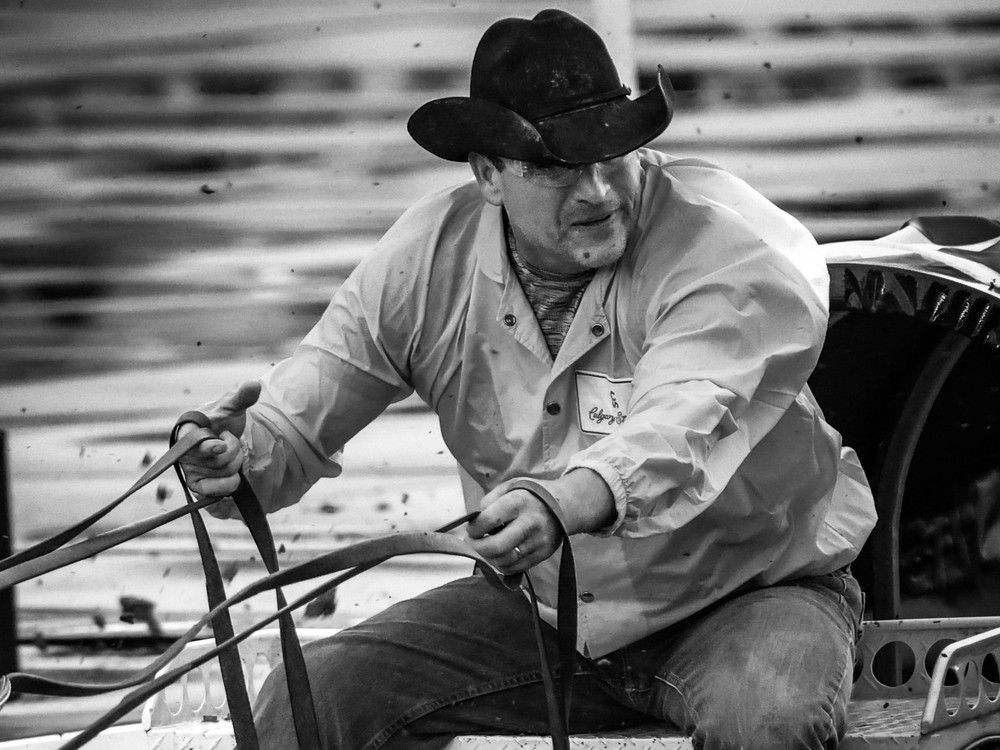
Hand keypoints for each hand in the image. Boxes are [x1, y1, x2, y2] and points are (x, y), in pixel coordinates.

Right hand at [177, 381, 260, 502]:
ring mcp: (190, 471)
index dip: (207, 446)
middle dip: (233, 451)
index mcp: (188, 431)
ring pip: (220, 475)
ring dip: (234, 466)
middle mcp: (184, 453)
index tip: (220, 446)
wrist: (223, 438)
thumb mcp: (233, 406)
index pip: (192, 443)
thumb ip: (241, 396)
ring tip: (230, 456)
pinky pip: (213, 493)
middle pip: (216, 461)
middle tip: (230, 442)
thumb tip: (254, 384)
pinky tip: (234, 477)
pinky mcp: (198, 487)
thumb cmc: (223, 420)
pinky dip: (228, 486)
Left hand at [465, 469, 615, 573]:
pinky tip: (499, 555)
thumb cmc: (530, 495)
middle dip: (478, 548)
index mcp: (519, 502)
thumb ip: (490, 501)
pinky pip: (516, 568)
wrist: (565, 504)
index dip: (474, 528)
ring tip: (486, 548)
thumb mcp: (510, 487)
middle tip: (472, 543)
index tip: (471, 529)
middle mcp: (530, 522)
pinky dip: (502, 565)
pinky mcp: (543, 554)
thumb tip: (475, 522)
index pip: (489, 520)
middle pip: (497, 546)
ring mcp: (538, 541)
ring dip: (489, 558)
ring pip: (505, 561)